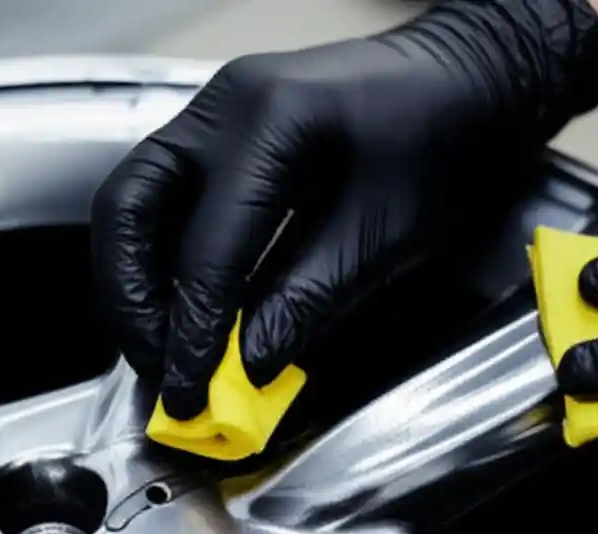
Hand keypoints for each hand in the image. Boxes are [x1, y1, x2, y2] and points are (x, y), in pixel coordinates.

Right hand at [91, 0, 597, 417]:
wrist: (468, 81)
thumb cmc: (448, 139)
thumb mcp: (387, 234)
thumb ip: (308, 300)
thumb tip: (248, 366)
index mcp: (274, 121)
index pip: (207, 246)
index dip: (194, 328)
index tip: (192, 387)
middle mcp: (224, 106)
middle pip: (129, 208)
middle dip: (132, 301)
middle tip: (159, 368)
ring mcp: (213, 113)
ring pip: (131, 201)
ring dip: (135, 281)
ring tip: (160, 347)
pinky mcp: (216, 132)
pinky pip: (161, 197)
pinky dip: (159, 257)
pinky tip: (179, 306)